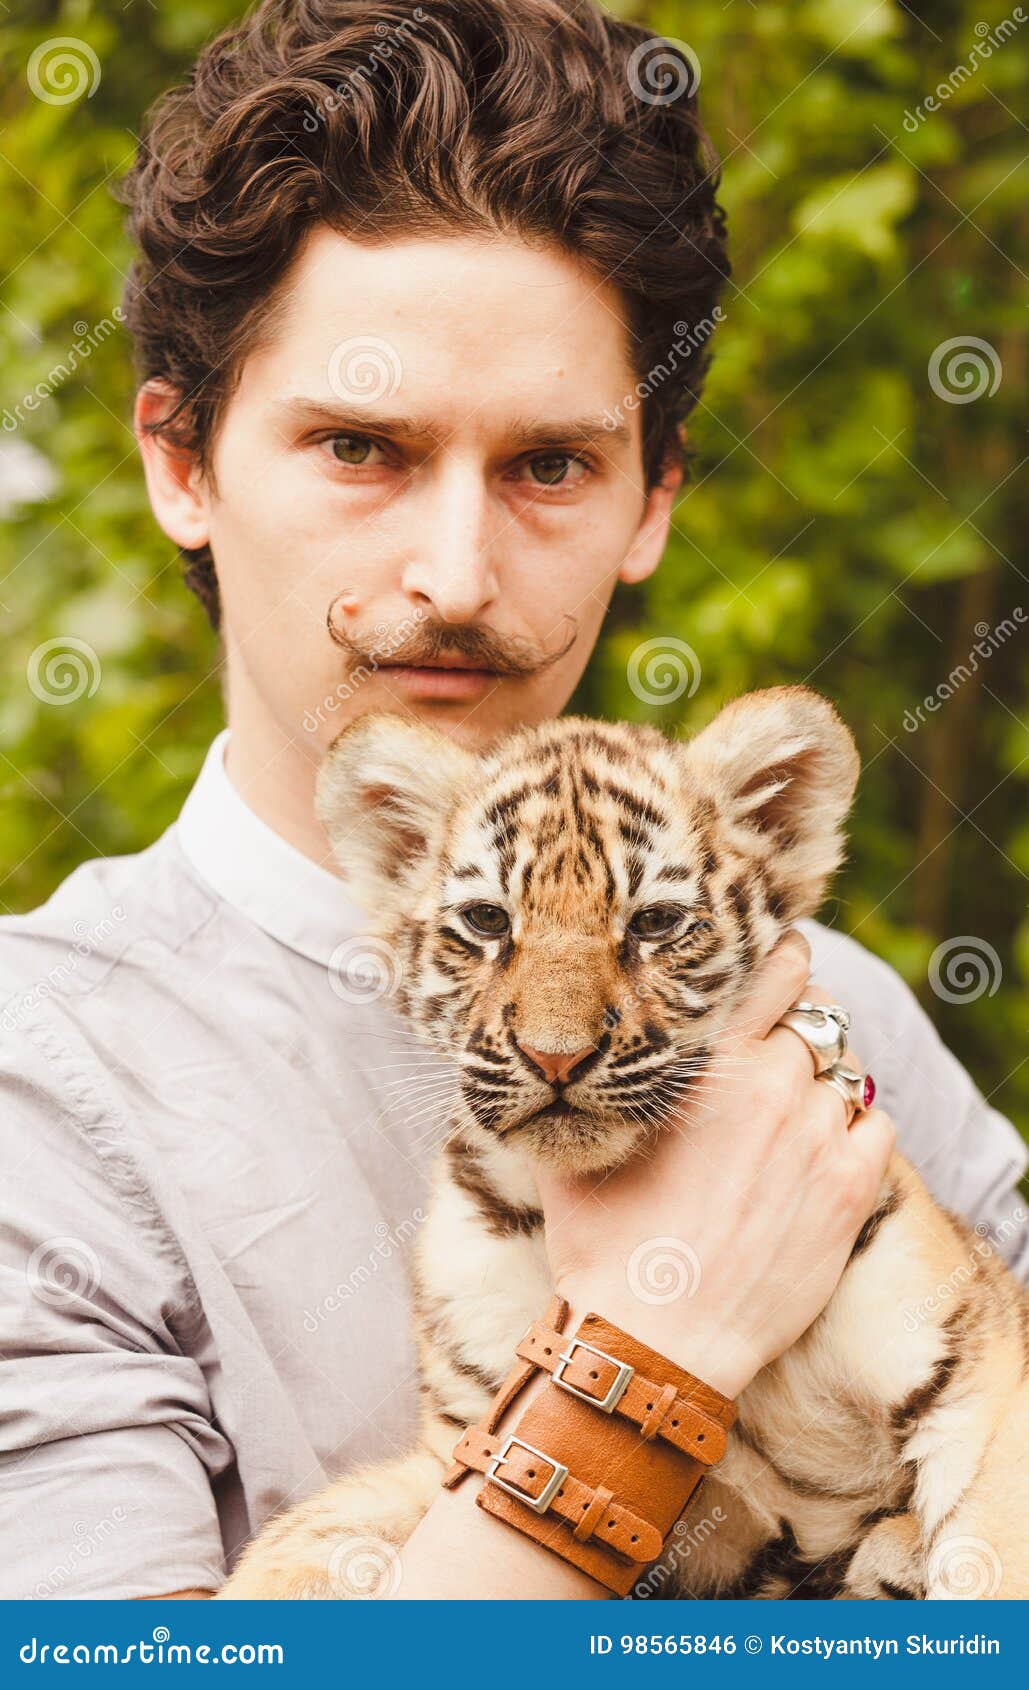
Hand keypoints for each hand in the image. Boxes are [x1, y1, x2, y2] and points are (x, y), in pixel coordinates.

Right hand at [536, 929, 894, 1398]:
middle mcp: (770, 1085)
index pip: (776, 970)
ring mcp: (815, 1137)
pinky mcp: (850, 1189)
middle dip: (802, 1025)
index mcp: (708, 1062)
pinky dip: (854, 1128)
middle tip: (781, 1049)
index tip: (782, 963)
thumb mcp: (578, 1146)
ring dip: (825, 1079)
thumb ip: (585, 1085)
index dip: (785, 959)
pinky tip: (823, 1151)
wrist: (655, 1339)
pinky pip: (875, 1124)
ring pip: (847, 1071)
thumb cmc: (605, 1246)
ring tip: (796, 1109)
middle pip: (819, 1017)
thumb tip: (558, 1049)